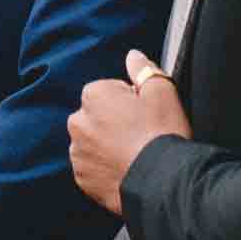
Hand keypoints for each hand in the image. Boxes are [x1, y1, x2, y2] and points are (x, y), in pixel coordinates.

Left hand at [67, 51, 189, 209]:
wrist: (162, 183)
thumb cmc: (162, 133)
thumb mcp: (163, 91)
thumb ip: (144, 69)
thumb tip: (133, 56)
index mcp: (93, 95)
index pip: (111, 91)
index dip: (132, 101)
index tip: (146, 114)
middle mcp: (77, 123)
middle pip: (98, 116)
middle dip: (115, 123)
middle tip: (142, 135)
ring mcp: (78, 153)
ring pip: (94, 143)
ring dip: (108, 146)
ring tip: (135, 155)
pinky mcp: (82, 179)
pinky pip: (93, 168)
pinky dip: (106, 169)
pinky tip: (127, 170)